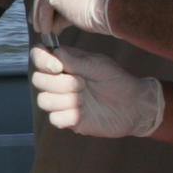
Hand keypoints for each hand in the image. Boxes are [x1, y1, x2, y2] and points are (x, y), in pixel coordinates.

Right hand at [30, 46, 163, 138]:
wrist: (134, 107)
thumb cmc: (118, 82)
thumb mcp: (100, 66)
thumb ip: (77, 61)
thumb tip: (56, 53)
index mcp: (65, 63)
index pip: (39, 57)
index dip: (42, 61)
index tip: (58, 67)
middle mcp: (60, 81)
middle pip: (38, 79)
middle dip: (58, 83)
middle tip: (81, 84)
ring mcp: (62, 101)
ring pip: (43, 100)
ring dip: (63, 100)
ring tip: (83, 99)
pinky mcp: (67, 119)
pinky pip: (54, 119)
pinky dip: (68, 116)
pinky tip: (83, 113)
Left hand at [31, 0, 132, 36]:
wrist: (117, 6)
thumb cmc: (111, 4)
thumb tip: (55, 14)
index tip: (52, 4)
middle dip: (45, 3)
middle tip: (41, 18)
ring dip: (44, 15)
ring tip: (45, 29)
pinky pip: (44, 6)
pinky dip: (45, 20)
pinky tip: (48, 31)